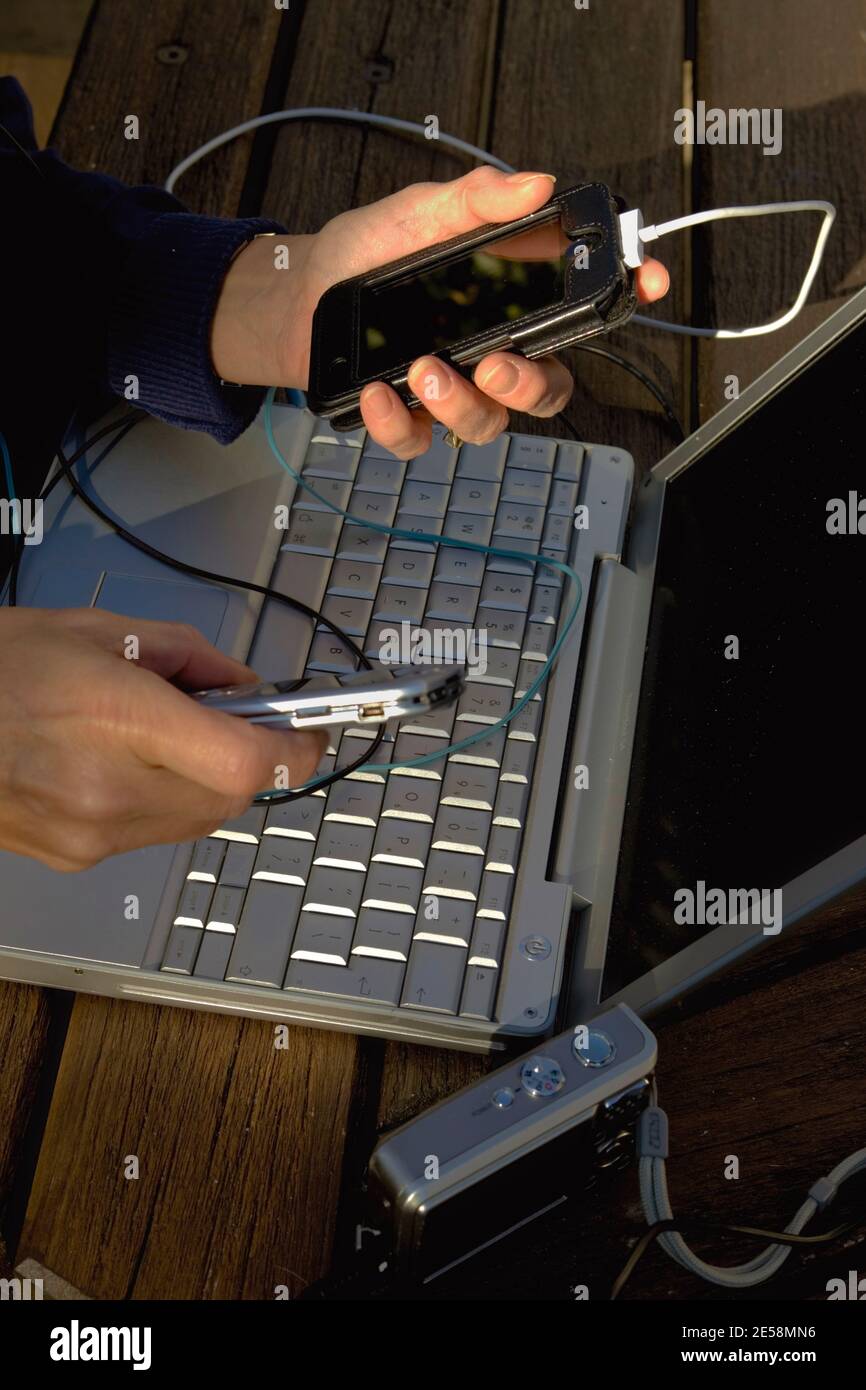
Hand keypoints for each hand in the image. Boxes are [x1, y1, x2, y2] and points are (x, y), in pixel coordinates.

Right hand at [0, 608, 325, 870]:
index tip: (310, 731)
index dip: (296, 749)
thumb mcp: (94, 629)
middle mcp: (110, 789)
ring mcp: (92, 833)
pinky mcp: (76, 857)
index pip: (247, 761)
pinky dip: (163, 800)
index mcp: (119, 718)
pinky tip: (126, 763)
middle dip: (250, 759)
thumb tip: (241, 683)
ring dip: (208, 780)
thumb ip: (185, 655)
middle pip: (234, 796)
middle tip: (237, 719)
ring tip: (163, 734)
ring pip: (200, 820)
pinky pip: (154, 833)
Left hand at [211, 165, 669, 457]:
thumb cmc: (363, 253)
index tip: (646, 283)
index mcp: (509, 299)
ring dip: (462, 405)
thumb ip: (475, 200)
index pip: (580, 307)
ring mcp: (453, 390)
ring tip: (423, 370)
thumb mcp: (418, 212)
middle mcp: (490, 351)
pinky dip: (400, 423)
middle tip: (497, 363)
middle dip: (530, 387)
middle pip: (547, 390)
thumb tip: (535, 183)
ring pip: (489, 426)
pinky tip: (378, 392)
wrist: (297, 294)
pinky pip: (422, 442)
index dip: (623, 298)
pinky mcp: (409, 418)